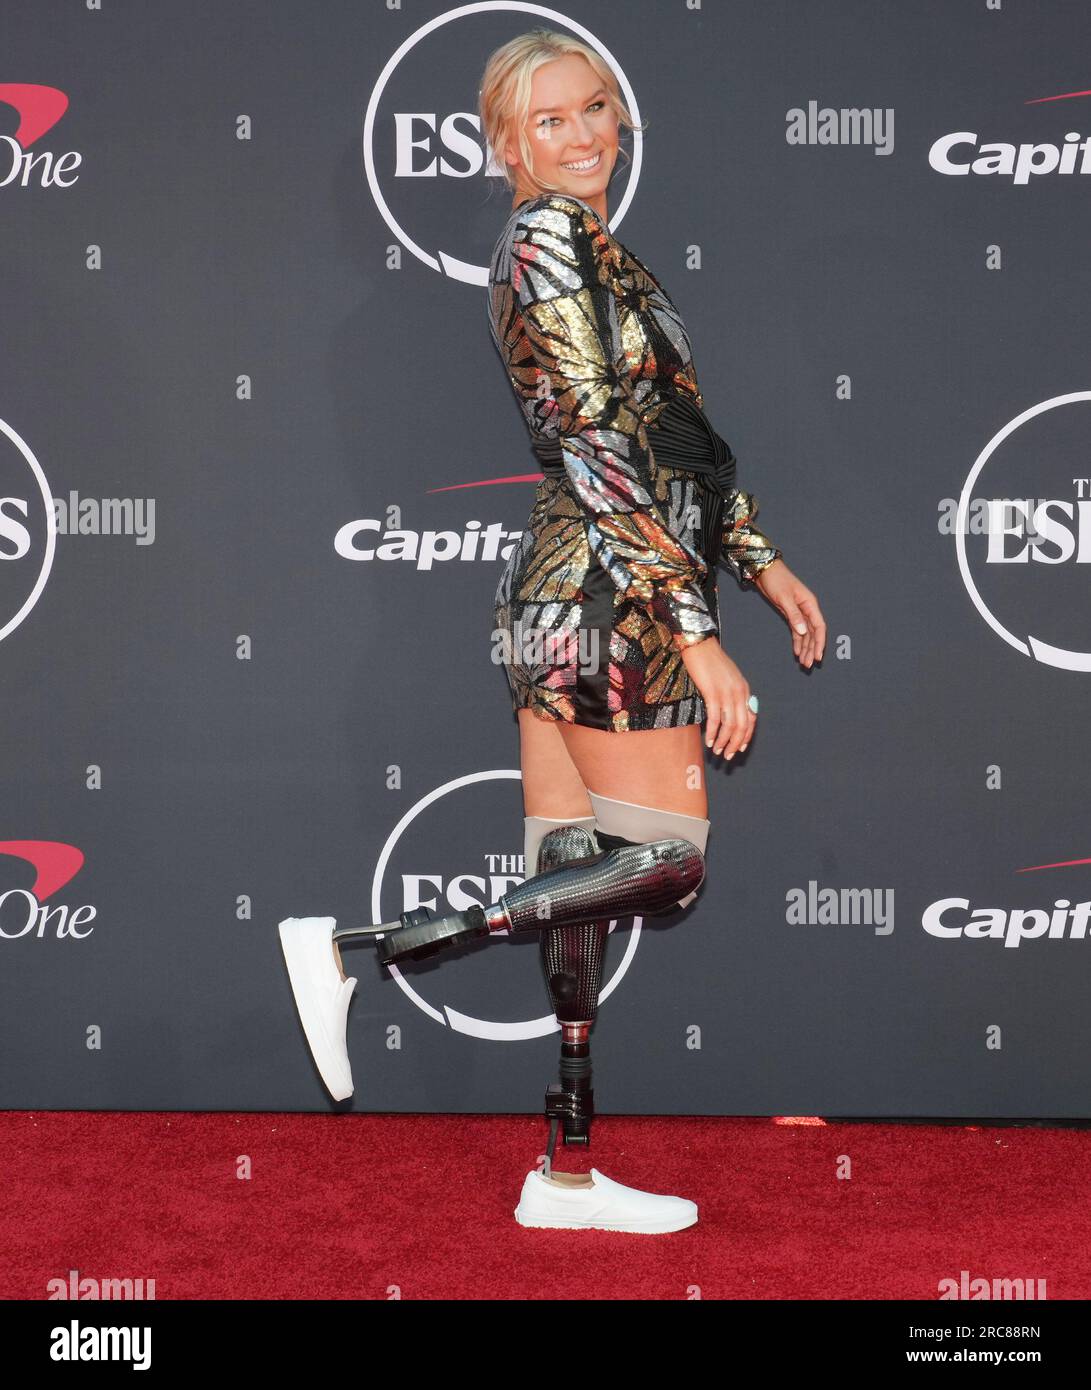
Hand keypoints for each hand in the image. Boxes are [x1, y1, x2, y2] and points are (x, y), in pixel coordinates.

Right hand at [679, 637, 755, 759]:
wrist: (699, 644)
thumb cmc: (710, 660)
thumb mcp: (727, 678)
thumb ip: (732, 694)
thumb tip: (729, 712)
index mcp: (744, 690)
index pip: (751, 719)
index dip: (746, 737)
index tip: (739, 748)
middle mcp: (739, 693)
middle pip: (742, 726)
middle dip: (735, 744)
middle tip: (727, 756)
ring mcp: (727, 693)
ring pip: (729, 726)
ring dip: (723, 741)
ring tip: (716, 751)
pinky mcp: (712, 693)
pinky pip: (715, 719)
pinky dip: (712, 732)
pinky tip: (708, 740)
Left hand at [753, 558, 825, 667]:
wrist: (765, 571)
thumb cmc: (776, 580)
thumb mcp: (784, 598)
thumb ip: (794, 615)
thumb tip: (803, 632)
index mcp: (809, 604)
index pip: (819, 626)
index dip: (820, 642)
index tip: (818, 656)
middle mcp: (807, 609)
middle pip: (813, 633)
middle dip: (812, 649)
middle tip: (809, 665)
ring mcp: (799, 612)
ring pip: (806, 634)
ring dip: (805, 648)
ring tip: (804, 663)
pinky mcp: (791, 614)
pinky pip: (797, 631)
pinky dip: (798, 642)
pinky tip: (797, 652)